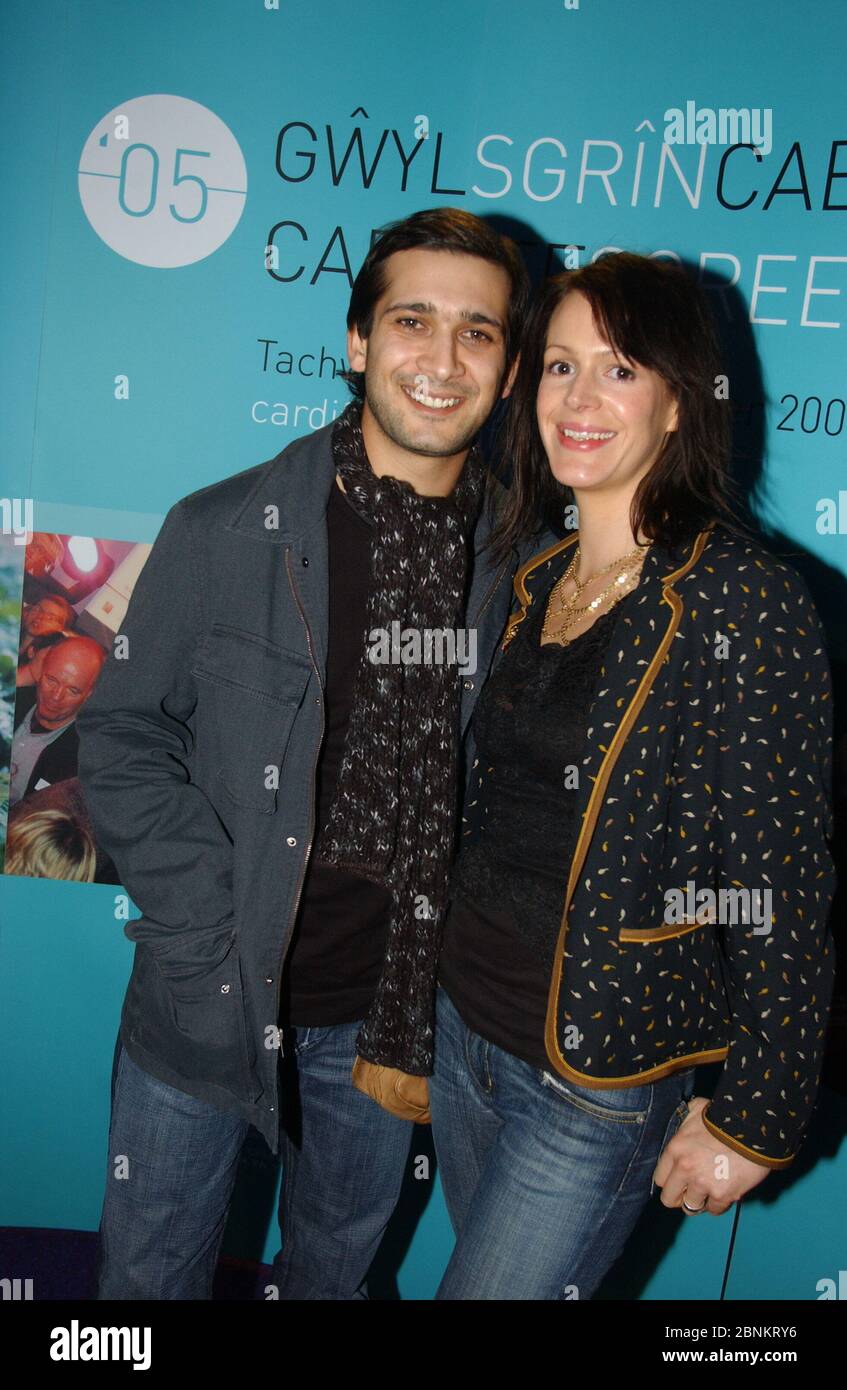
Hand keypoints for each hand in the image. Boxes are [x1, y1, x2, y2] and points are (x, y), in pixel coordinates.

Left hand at [652, 1096, 770, 1214]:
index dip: (671, 1180)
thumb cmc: (726, 1117)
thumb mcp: (697, 1110)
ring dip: (700, 1201)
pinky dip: (719, 1205)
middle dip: (680, 1197)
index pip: (660, 1178)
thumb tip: (686, 1116)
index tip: (679, 1180)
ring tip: (710, 1190)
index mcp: (675, 1149)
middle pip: (669, 1199)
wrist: (752, 1128)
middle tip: (691, 1192)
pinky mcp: (722, 1195)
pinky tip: (724, 1192)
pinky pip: (714, 1210)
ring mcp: (703, 1184)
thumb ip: (686, 1118)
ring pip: (692, 1207)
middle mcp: (685, 1169)